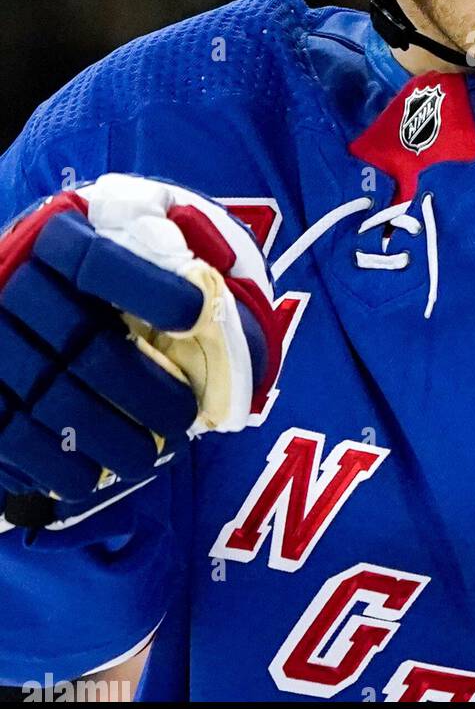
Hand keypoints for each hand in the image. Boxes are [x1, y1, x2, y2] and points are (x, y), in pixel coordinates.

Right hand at [0, 173, 273, 511]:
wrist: (26, 297)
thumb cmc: (100, 268)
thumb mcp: (136, 232)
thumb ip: (173, 248)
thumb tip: (219, 302)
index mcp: (55, 236)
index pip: (98, 260)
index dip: (148, 289)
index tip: (196, 313)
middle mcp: (11, 283)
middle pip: (82, 342)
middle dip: (144, 388)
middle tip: (184, 415)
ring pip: (52, 399)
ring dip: (111, 438)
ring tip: (150, 455)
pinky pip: (14, 438)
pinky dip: (60, 466)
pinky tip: (94, 475)